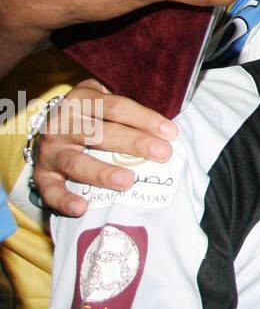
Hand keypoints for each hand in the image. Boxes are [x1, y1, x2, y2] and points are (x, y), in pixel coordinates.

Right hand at [33, 81, 176, 216]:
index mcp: (81, 101)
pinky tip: (82, 207)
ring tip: (128, 181)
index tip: (171, 132)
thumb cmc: (91, 116)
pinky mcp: (40, 175)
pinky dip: (63, 200)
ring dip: (102, 172)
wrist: (49, 127)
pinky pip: (50, 190)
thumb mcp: (104, 102)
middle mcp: (61, 124)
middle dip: (134, 143)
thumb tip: (168, 133)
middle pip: (99, 133)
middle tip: (162, 154)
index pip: (116, 107)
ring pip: (76, 161)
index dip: (144, 119)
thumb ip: (129, 112)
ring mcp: (50, 151)